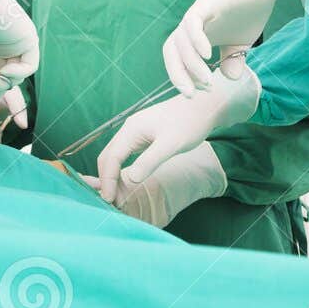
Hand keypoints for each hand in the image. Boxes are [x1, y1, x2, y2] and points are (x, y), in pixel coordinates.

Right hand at [96, 55, 258, 203]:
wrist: (202, 106)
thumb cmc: (189, 124)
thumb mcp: (171, 145)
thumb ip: (150, 160)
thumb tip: (132, 179)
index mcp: (131, 130)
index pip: (111, 158)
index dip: (107, 179)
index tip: (109, 199)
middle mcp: (128, 129)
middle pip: (108, 156)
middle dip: (106, 178)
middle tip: (111, 201)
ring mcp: (134, 132)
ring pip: (115, 155)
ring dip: (112, 175)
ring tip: (117, 195)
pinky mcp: (142, 136)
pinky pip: (124, 154)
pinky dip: (121, 168)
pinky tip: (127, 180)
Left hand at [163, 0, 290, 95]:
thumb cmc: (251, 7)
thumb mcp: (242, 42)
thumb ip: (234, 60)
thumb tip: (230, 78)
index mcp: (197, 35)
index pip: (176, 58)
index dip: (181, 76)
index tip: (197, 93)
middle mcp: (192, 26)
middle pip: (171, 50)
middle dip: (177, 74)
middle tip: (193, 94)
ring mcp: (197, 14)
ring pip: (180, 40)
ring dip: (191, 64)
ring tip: (207, 80)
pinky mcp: (206, 4)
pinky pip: (192, 23)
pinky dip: (196, 40)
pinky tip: (207, 54)